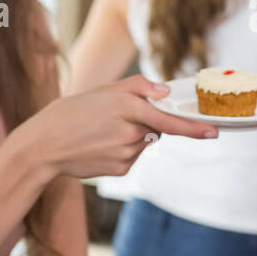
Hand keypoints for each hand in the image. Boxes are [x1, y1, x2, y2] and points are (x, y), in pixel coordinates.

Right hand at [33, 73, 217, 178]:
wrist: (43, 146)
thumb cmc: (72, 113)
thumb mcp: (103, 90)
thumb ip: (138, 86)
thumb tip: (165, 92)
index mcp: (125, 107)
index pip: (168, 119)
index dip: (193, 127)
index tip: (214, 132)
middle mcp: (129, 132)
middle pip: (157, 127)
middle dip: (145, 122)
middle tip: (115, 118)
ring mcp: (126, 153)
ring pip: (145, 141)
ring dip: (133, 135)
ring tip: (102, 132)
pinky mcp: (121, 169)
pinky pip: (134, 156)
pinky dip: (124, 150)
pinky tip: (101, 146)